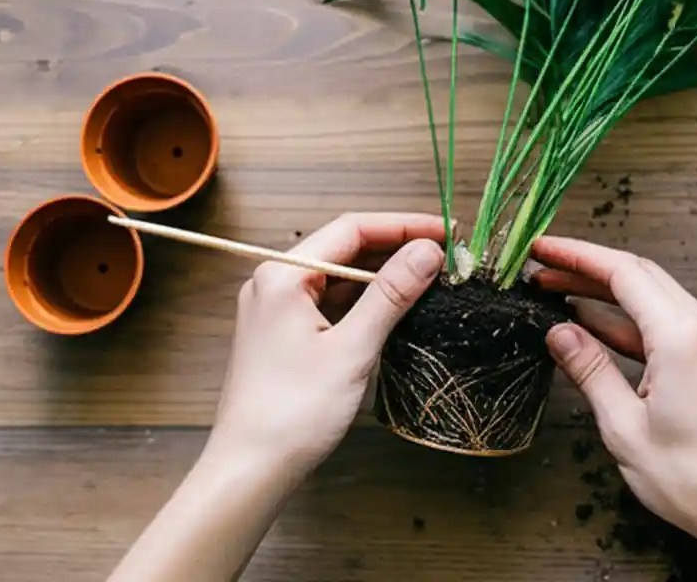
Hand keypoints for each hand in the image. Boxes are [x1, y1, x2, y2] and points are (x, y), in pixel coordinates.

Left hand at [207, 213, 445, 475]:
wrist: (249, 469)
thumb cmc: (293, 412)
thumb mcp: (352, 349)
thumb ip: (391, 295)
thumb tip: (428, 252)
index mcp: (284, 276)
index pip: (352, 229)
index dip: (403, 226)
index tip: (447, 232)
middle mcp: (275, 283)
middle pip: (345, 249)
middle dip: (396, 249)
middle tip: (447, 257)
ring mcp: (277, 310)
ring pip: (339, 278)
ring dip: (383, 277)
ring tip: (430, 281)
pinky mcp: (284, 335)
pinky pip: (330, 303)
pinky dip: (364, 302)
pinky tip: (396, 310)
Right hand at [533, 237, 696, 580]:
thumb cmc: (691, 478)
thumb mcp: (623, 425)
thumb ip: (590, 369)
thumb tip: (559, 332)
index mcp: (682, 338)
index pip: (623, 273)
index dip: (578, 255)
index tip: (544, 249)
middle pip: (639, 276)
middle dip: (588, 267)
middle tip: (544, 268)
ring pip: (653, 295)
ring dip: (606, 291)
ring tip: (560, 292)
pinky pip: (667, 321)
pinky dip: (629, 319)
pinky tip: (595, 325)